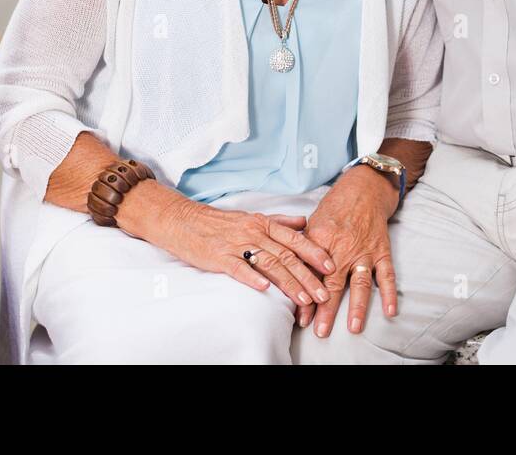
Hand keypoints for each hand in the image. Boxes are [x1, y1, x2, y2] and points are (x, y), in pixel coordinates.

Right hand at [131, 185, 334, 314]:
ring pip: (268, 264)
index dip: (314, 253)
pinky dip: (252, 277)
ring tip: (303, 299)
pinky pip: (238, 267)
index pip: (294, 239)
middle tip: (324, 293)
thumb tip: (304, 222)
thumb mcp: (253, 217)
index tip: (331, 266)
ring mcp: (236, 244)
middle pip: (286, 256)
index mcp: (263, 223)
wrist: (185, 220)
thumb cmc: (220, 222)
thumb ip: (280, 221)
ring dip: (288, 283)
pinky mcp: (219, 256)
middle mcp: (253, 232)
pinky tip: (265, 289)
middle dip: (307, 276)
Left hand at [303, 166, 399, 337]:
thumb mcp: (313, 224)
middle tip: (320, 330)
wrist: (364, 189)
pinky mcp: (381, 250)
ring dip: (357, 306)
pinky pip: (387, 275)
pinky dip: (389, 293)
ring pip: (360, 282)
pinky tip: (389, 311)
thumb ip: (303, 250)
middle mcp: (343, 247)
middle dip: (326, 308)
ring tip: (353, 327)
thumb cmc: (335, 208)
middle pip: (333, 282)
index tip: (301, 318)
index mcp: (321, 239)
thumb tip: (290, 275)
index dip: (305, 296)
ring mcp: (364, 250)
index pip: (310, 274)